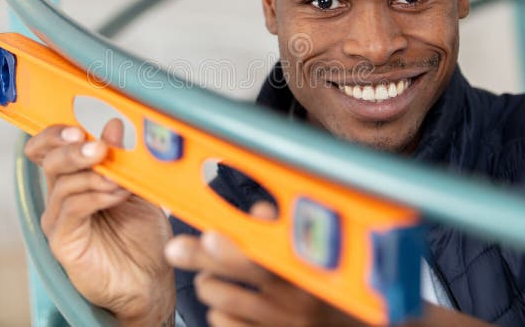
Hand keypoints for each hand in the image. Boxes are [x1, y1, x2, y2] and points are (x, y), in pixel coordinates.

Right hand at [24, 120, 174, 325]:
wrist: (150, 280)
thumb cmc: (141, 236)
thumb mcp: (137, 189)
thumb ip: (123, 160)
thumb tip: (113, 125)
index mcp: (75, 179)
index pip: (49, 149)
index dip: (56, 134)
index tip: (78, 127)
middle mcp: (61, 197)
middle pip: (51, 160)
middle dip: (74, 149)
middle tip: (100, 148)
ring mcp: (58, 219)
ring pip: (63, 183)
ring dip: (96, 175)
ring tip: (122, 180)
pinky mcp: (62, 240)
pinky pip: (73, 208)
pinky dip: (96, 196)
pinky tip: (117, 194)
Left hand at [164, 201, 363, 326]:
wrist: (346, 323)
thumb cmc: (326, 283)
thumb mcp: (314, 254)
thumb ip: (285, 231)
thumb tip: (260, 210)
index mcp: (305, 272)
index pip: (264, 258)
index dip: (235, 248)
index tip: (211, 237)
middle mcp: (293, 303)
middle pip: (231, 280)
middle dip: (200, 260)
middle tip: (178, 249)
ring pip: (219, 303)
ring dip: (209, 286)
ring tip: (214, 278)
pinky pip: (222, 325)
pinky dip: (218, 313)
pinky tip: (229, 306)